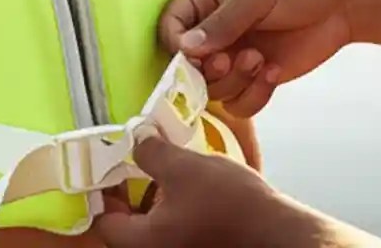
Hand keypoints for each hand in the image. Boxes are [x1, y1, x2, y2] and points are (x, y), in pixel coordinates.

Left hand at [95, 136, 322, 247]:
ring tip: (167, 170)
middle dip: (130, 191)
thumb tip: (137, 141)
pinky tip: (189, 188)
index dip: (106, 187)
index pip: (104, 219)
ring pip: (151, 228)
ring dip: (153, 199)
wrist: (276, 231)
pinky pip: (173, 232)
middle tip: (138, 163)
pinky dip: (173, 210)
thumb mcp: (184, 167)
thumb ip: (151, 153)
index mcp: (142, 242)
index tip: (113, 164)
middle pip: (126, 225)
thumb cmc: (230, 205)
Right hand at [159, 0, 351, 115]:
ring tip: (260, 60)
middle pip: (185, 67)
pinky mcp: (252, 78)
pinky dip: (253, 95)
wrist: (341, 5)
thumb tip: (185, 49)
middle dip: (208, 70)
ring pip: (211, 90)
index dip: (177, 46)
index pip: (169, 28)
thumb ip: (221, 22)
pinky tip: (273, 73)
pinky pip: (237, 104)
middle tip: (229, 60)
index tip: (198, 53)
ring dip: (234, 81)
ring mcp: (231, 56)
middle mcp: (211, 30)